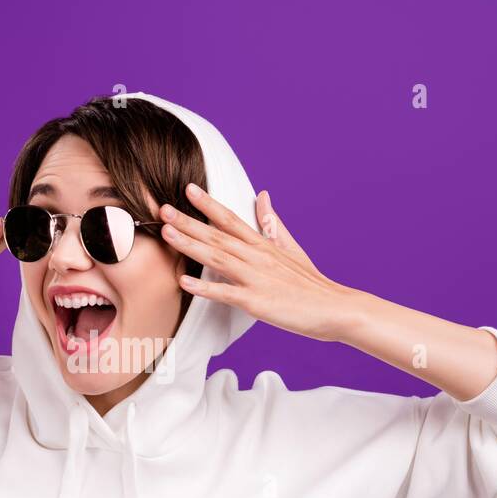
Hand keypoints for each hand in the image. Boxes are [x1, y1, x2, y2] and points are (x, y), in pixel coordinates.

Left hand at [158, 184, 361, 341]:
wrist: (335, 308)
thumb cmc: (311, 283)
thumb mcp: (291, 247)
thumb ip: (272, 222)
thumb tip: (262, 195)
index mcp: (263, 244)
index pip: (231, 219)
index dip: (208, 204)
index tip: (187, 189)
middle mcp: (257, 257)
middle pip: (217, 235)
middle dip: (188, 221)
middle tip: (162, 209)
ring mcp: (256, 278)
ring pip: (217, 258)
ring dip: (190, 245)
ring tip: (167, 234)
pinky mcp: (257, 301)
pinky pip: (226, 293)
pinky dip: (204, 287)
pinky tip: (184, 281)